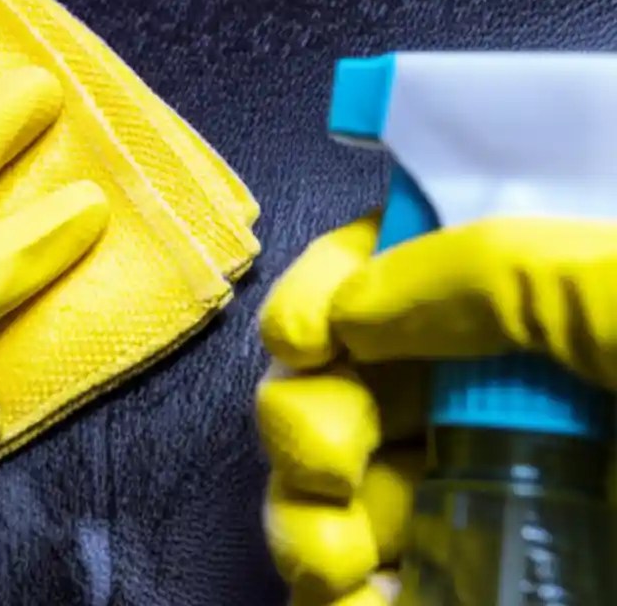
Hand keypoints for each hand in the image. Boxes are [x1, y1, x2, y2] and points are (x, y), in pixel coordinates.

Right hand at [254, 213, 616, 604]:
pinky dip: (337, 601)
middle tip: (327, 459)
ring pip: (338, 491)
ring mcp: (487, 495)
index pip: (398, 266)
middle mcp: (504, 394)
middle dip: (300, 414)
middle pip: (346, 381)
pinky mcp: (474, 580)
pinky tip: (354, 605)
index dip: (323, 289)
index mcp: (537, 310)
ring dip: (301, 518)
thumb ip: (496, 273)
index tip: (300, 337)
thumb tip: (353, 310)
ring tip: (333, 556)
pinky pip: (369, 589)